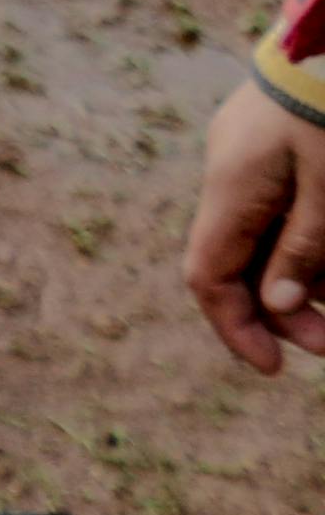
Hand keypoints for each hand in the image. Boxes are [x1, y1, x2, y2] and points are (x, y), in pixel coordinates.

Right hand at [185, 75, 324, 374]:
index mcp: (231, 192)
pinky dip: (305, 238)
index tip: (275, 367)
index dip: (236, 329)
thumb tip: (281, 303)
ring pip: (261, 239)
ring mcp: (245, 160)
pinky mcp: (268, 147)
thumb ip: (306, 246)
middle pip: (237, 264)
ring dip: (301, 274)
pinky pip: (277, 209)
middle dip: (282, 309)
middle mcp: (227, 179)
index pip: (209, 278)